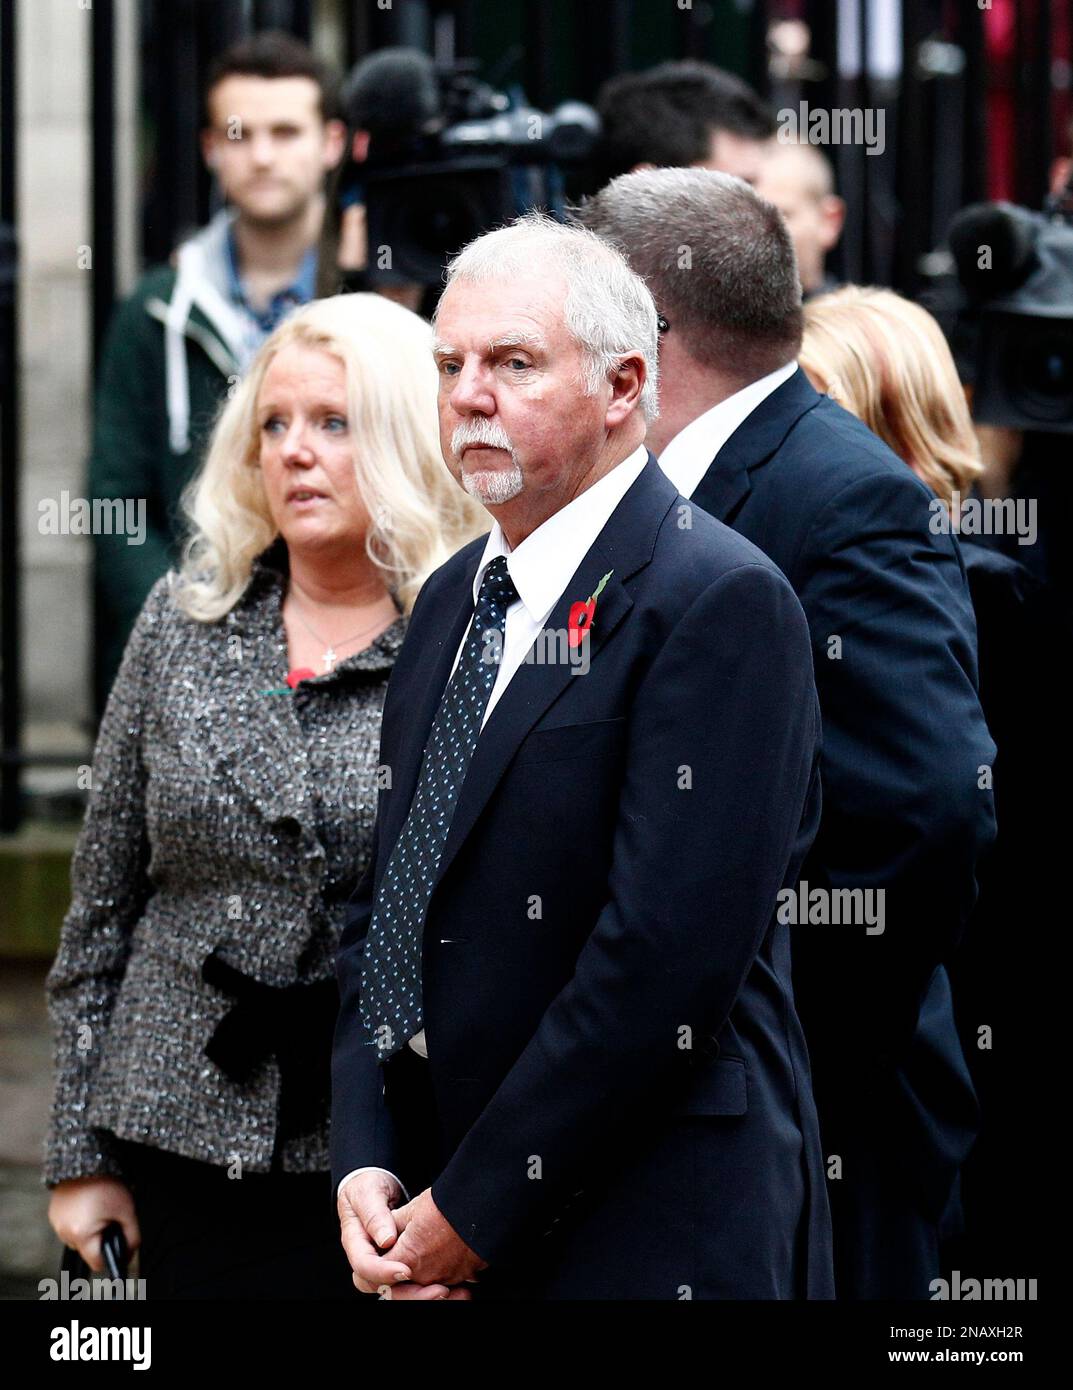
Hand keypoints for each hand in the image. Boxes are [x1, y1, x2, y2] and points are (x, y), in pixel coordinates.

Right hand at [48, 1175, 139, 1272]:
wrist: (87, 1158)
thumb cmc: (107, 1184)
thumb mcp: (127, 1212)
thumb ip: (131, 1238)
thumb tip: (128, 1255)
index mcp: (80, 1235)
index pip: (97, 1262)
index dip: (111, 1255)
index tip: (119, 1241)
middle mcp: (64, 1232)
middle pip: (87, 1249)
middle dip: (101, 1237)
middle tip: (110, 1216)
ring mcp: (56, 1222)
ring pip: (79, 1237)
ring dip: (89, 1228)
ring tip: (99, 1206)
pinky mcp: (53, 1213)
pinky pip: (70, 1224)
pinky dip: (80, 1218)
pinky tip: (89, 1202)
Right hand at [338, 1168, 459, 1298]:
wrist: (375, 1188)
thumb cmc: (368, 1188)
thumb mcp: (368, 1193)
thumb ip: (374, 1215)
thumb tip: (386, 1240)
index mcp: (356, 1245)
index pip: (365, 1267)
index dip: (384, 1272)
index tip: (407, 1271)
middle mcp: (370, 1262)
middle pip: (384, 1289)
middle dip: (412, 1294)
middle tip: (438, 1290)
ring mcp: (386, 1267)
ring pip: (402, 1291)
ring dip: (425, 1295)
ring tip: (452, 1292)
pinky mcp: (403, 1267)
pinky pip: (415, 1285)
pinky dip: (432, 1288)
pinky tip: (456, 1288)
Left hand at [390, 1187, 488, 1288]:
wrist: (483, 1205)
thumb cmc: (447, 1205)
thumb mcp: (413, 1208)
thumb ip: (394, 1224)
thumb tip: (387, 1229)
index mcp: (408, 1257)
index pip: (384, 1269)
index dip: (383, 1259)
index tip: (389, 1247)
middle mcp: (425, 1274)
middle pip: (406, 1279)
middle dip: (405, 1265)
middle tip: (410, 1250)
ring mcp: (446, 1277)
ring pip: (428, 1280)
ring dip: (427, 1268)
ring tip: (432, 1246)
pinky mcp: (464, 1275)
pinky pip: (448, 1277)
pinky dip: (445, 1268)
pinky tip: (449, 1251)